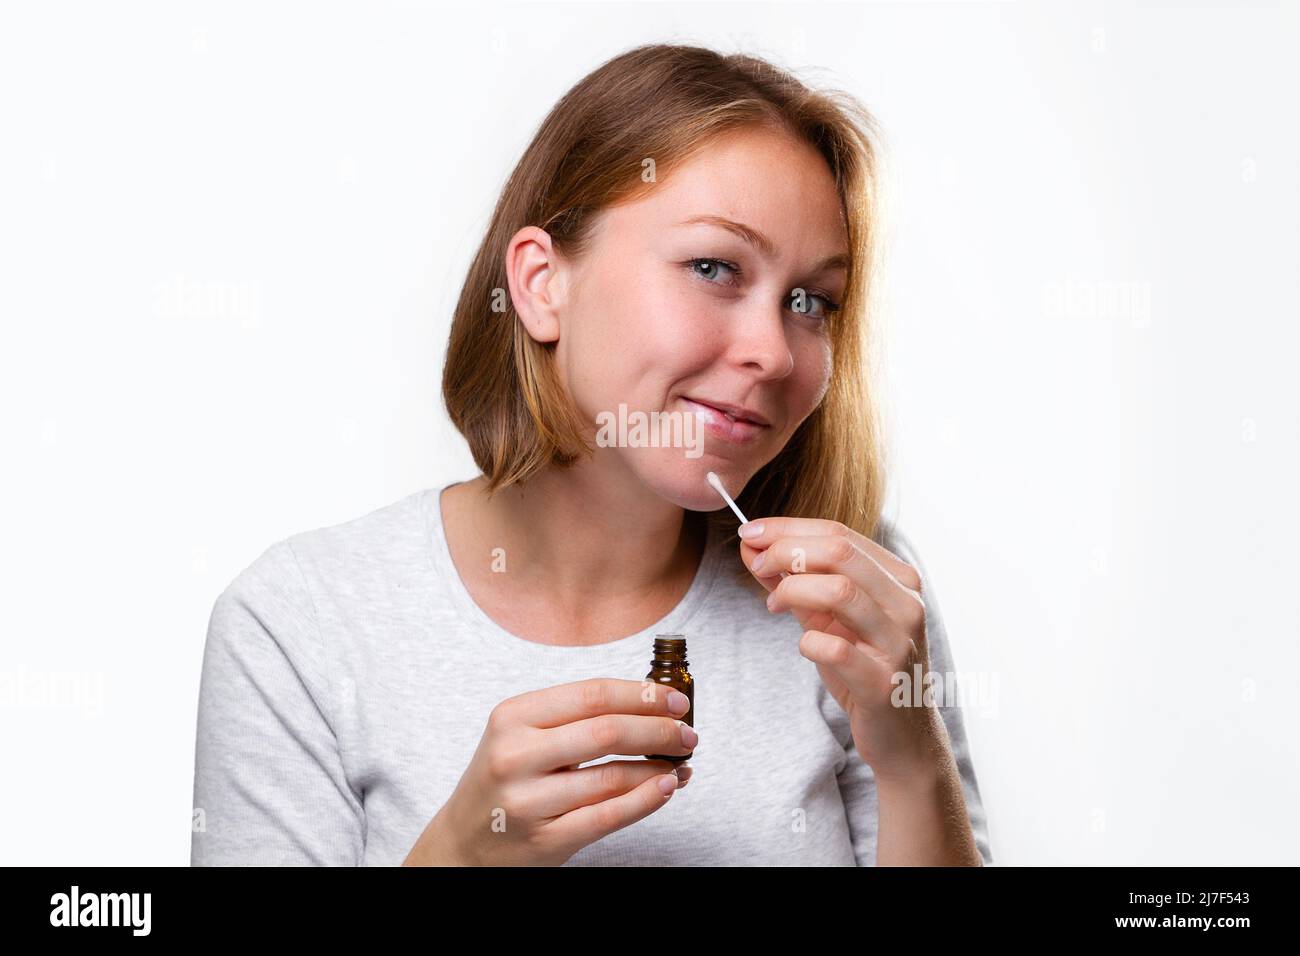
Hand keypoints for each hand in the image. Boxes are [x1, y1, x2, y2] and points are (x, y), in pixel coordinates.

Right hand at [403, 678, 694, 865]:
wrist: (462, 842)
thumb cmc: (503, 780)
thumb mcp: (521, 735)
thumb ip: (574, 716)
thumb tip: (649, 703)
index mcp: (513, 717)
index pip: (593, 694)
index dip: (642, 694)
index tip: (674, 700)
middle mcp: (516, 755)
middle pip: (608, 731)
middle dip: (659, 731)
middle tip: (687, 734)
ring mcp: (528, 801)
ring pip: (614, 776)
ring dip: (659, 769)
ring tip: (680, 764)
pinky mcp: (545, 839)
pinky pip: (610, 816)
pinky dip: (647, 800)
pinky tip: (666, 788)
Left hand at [738, 517, 945, 783]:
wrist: (903, 737)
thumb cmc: (864, 670)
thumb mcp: (829, 619)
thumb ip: (795, 581)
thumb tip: (752, 547)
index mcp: (899, 580)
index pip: (840, 533)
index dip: (789, 528)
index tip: (751, 532)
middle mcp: (906, 604)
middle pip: (840, 552)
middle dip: (786, 550)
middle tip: (755, 563)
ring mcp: (900, 643)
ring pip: (840, 591)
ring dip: (792, 590)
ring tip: (773, 604)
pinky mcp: (885, 683)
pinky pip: (834, 649)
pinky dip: (807, 642)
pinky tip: (804, 645)